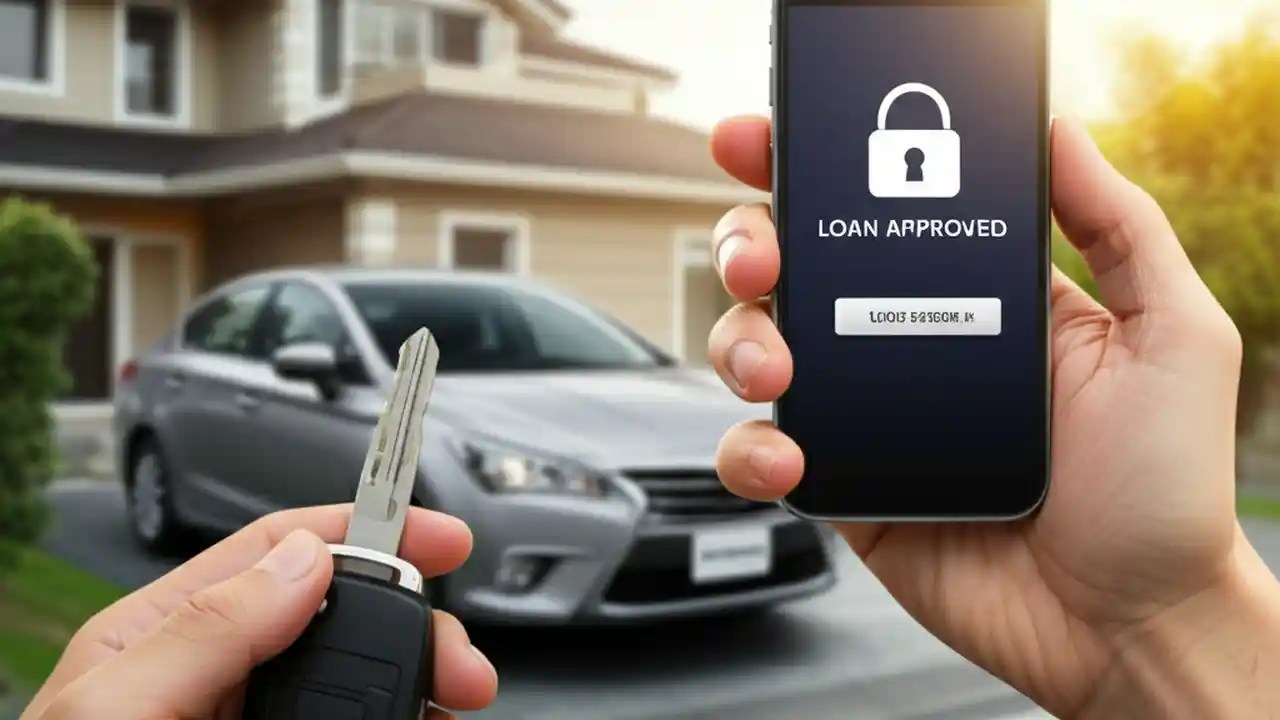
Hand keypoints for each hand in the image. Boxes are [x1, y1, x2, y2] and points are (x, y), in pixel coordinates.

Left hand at [22, 506, 496, 719]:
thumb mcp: (118, 706)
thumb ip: (209, 625)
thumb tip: (304, 559)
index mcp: (166, 636)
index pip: (279, 553)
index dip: (368, 533)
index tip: (441, 540)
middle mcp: (218, 680)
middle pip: (341, 621)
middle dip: (416, 628)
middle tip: (461, 669)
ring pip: (360, 685)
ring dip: (419, 689)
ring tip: (450, 711)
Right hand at [707, 116, 1279, 716]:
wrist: (1127, 623)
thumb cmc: (1163, 492)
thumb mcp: (1173, 337)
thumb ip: (1122, 228)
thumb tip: (1061, 135)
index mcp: (973, 296)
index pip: (877, 212)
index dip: (810, 169)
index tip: (768, 144)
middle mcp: (907, 345)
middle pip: (794, 267)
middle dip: (750, 243)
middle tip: (761, 257)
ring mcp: (867, 418)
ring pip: (758, 350)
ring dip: (740, 341)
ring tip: (775, 367)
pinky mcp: (842, 487)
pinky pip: (762, 453)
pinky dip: (752, 450)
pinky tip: (791, 457)